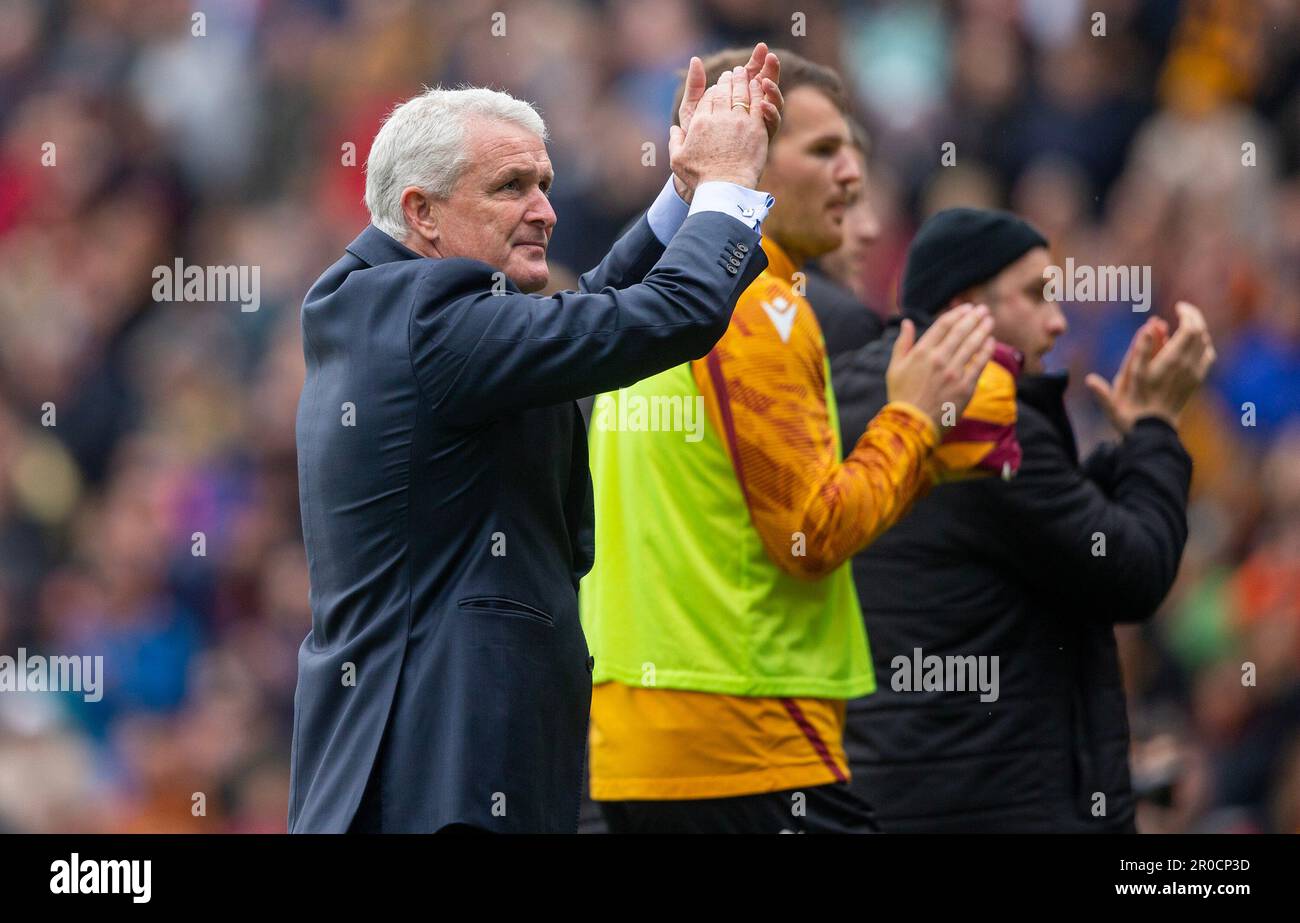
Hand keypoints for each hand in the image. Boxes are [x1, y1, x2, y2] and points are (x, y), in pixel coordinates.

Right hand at [669, 66, 770, 191]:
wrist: (725, 188)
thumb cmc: (700, 179)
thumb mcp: (677, 160)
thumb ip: (674, 141)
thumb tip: (673, 129)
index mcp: (699, 123)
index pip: (706, 99)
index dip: (712, 91)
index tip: (716, 87)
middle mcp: (718, 118)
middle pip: (723, 92)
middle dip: (727, 80)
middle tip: (731, 73)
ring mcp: (738, 121)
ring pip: (740, 93)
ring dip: (742, 80)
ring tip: (743, 72)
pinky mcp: (755, 128)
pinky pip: (757, 103)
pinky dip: (757, 90)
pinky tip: (759, 84)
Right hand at [886, 304, 995, 430]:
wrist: (912, 425)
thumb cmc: (901, 396)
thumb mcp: (894, 368)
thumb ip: (902, 343)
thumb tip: (906, 322)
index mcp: (921, 352)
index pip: (943, 325)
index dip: (957, 314)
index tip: (967, 308)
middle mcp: (938, 359)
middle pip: (961, 331)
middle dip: (974, 318)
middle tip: (983, 310)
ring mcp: (953, 373)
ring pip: (972, 345)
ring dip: (983, 330)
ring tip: (990, 321)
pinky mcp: (965, 387)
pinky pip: (980, 364)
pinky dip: (987, 350)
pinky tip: (991, 342)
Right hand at [1085, 301, 1215, 433]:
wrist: (1151, 433)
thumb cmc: (1131, 408)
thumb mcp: (1125, 381)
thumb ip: (1136, 352)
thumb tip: (1148, 328)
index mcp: (1169, 362)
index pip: (1190, 329)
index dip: (1187, 313)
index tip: (1177, 307)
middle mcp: (1185, 365)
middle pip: (1200, 332)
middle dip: (1193, 317)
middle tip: (1182, 310)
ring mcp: (1193, 374)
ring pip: (1205, 342)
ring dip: (1197, 329)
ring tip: (1183, 324)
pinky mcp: (1195, 382)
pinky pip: (1208, 356)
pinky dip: (1203, 344)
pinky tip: (1193, 343)